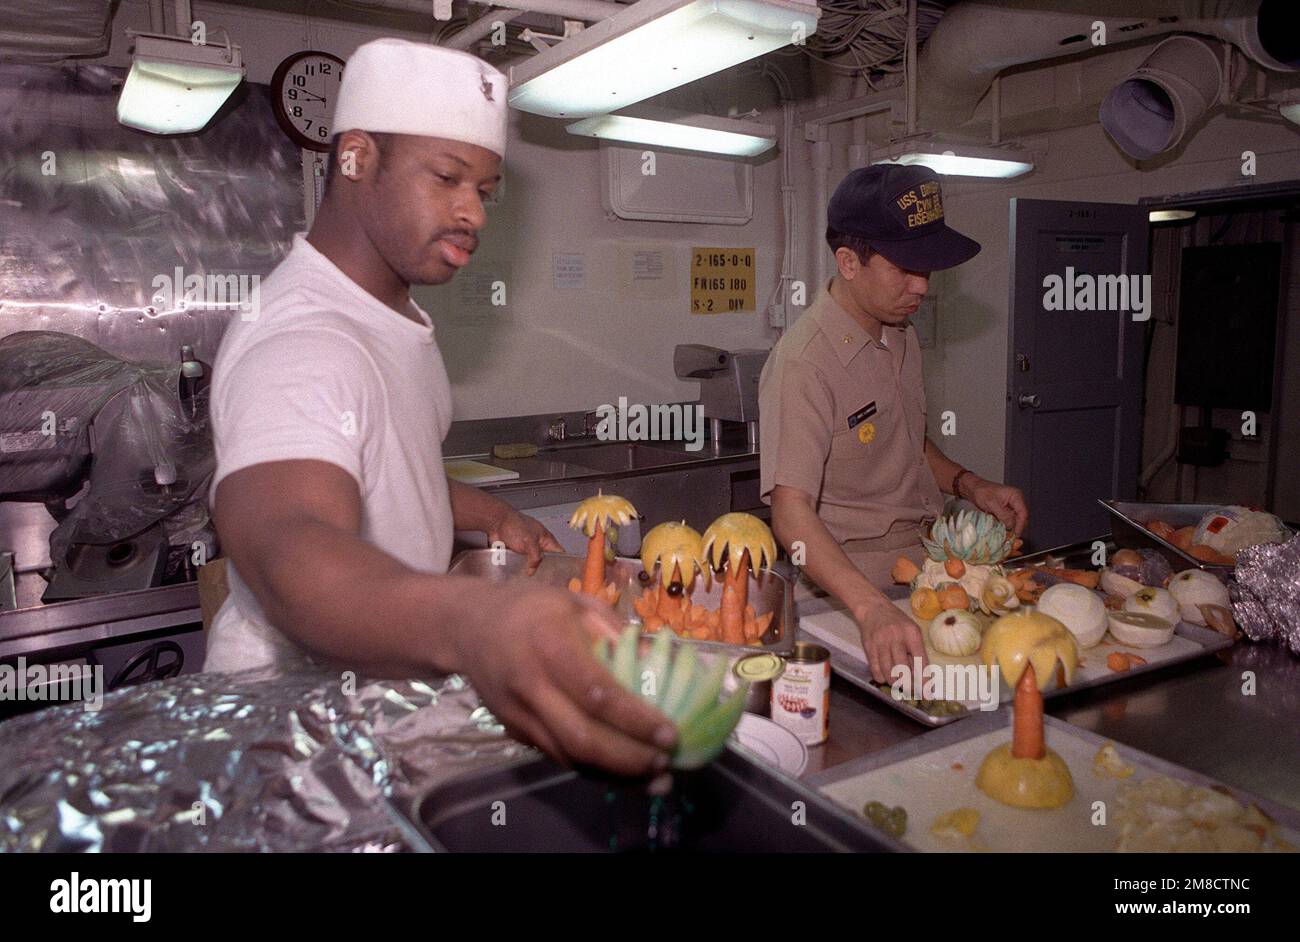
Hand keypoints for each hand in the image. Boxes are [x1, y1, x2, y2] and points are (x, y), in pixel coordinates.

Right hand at [453, 583, 676, 776]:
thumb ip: (617, 634)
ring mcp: (518, 714)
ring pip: (569, 757)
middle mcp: (531, 685)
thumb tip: (664, 663)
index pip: (596, 692)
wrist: (468, 626)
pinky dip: (594, 770)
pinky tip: (624, 773)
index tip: (671, 733)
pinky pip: (558, 757)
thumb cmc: (533, 609)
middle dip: (629, 759)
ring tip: (656, 779)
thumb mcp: (577, 604)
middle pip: (582, 738)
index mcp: (550, 645)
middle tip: (667, 764)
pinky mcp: (514, 731)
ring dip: (615, 774)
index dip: (635, 719)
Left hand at [487, 508, 562, 573]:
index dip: (562, 562)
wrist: (496, 523)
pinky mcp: (516, 553)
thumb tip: (533, 571)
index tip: (559, 573)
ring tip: (527, 574)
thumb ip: (535, 558)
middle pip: (545, 560)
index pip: (560, 553)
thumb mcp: (530, 543)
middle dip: (543, 568)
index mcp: (546, 539)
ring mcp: (526, 549)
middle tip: (541, 576)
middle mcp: (538, 544)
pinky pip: (519, 563)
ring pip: (531, 563)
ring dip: (528, 568)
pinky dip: (517, 567)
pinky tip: (516, 570)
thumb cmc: (514, 524)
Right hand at [854, 601, 926, 683]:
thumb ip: (916, 651)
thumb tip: (920, 676)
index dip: (924, 679)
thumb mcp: (912, 631)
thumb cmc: (897, 622)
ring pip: (888, 672)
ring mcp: (881, 642)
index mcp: (912, 634)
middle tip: (910, 689)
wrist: (874, 608)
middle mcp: (896, 638)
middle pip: (902, 670)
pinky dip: (881, 677)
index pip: (920, 661)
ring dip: (894, 682)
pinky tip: (885, 676)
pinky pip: (875, 669)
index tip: (927, 692)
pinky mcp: (869, 647)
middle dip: (908, 685)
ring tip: (898, 682)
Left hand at [969, 479, 1027, 536]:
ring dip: (1010, 528)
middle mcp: (1016, 502)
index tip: (1016, 534)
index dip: (1020, 525)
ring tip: (1005, 535)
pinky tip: (1000, 530)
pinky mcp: (1007, 512)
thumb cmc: (982, 492)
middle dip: (1016, 528)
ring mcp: (1012, 507)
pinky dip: (1005, 526)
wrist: (974, 490)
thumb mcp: (992, 503)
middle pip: (1021, 518)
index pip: (1023, 513)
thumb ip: (1003, 514)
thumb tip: (1011, 525)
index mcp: (1016, 496)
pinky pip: (1009, 521)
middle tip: (1010, 537)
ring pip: (1015, 521)